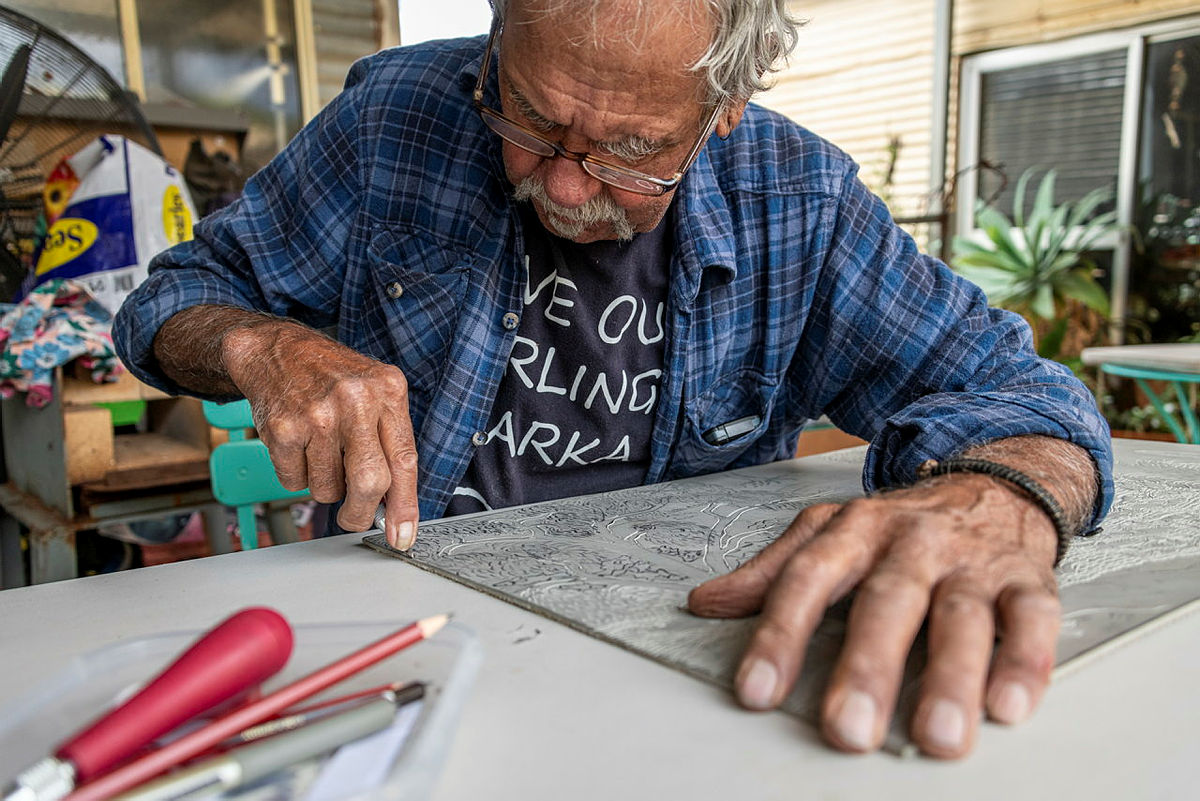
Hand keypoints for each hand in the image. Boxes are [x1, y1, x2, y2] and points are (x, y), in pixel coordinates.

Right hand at [222, 322, 419, 548]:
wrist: (277, 350)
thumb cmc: (332, 378)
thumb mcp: (374, 392)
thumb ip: (389, 442)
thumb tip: (395, 507)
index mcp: (388, 390)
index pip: (405, 460)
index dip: (406, 506)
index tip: (403, 536)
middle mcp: (356, 399)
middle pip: (369, 482)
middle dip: (362, 513)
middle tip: (355, 519)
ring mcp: (318, 414)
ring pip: (328, 489)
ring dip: (325, 486)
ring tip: (322, 454)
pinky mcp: (283, 429)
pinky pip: (294, 482)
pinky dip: (296, 476)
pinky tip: (299, 446)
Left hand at [688, 474, 1060, 757]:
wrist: (993, 484)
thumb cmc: (902, 525)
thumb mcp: (830, 534)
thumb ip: (772, 572)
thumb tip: (705, 604)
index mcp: (855, 531)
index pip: (808, 580)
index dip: (779, 636)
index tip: (756, 692)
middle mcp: (913, 542)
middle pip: (887, 601)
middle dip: (867, 667)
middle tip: (848, 729)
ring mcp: (972, 560)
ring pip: (961, 615)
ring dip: (951, 676)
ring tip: (937, 734)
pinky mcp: (1028, 580)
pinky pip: (1032, 619)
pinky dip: (1024, 661)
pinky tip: (1009, 704)